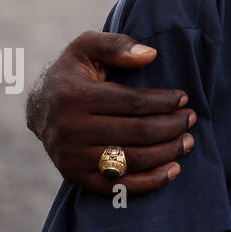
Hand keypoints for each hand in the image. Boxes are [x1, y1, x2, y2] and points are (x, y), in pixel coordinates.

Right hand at [27, 31, 196, 195]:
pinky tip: (173, 170)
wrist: (39, 107)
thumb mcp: (87, 46)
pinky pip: (117, 186)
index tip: (183, 98)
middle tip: (191, 119)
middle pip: (136, 133)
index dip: (164, 102)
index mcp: (74, 97)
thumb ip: (118, 45)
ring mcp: (71, 157)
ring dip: (167, 153)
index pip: (133, 103)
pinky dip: (148, 182)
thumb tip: (150, 55)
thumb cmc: (73, 72)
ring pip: (131, 160)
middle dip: (172, 127)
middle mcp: (70, 130)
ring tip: (188, 141)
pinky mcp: (74, 177)